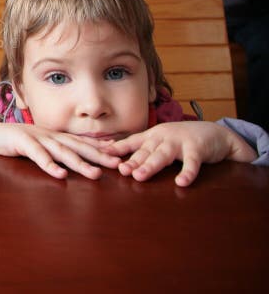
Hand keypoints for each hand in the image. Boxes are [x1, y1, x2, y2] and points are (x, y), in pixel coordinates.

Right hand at [0, 123, 121, 179]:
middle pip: (77, 146)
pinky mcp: (20, 143)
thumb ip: (54, 152)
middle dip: (98, 155)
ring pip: (61, 152)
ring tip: (95, 174)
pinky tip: (60, 175)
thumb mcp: (38, 147)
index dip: (100, 148)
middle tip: (117, 165)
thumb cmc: (14, 144)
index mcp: (53, 136)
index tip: (120, 156)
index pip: (81, 142)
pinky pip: (37, 155)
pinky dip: (49, 165)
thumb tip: (73, 162)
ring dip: (79, 163)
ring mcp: (35, 138)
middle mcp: (48, 136)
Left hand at [103, 122, 257, 185]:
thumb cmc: (183, 141)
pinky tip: (181, 182)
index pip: (132, 142)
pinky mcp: (198, 149)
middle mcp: (163, 137)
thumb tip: (121, 163)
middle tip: (121, 171)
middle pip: (145, 151)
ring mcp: (180, 142)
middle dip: (132, 161)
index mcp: (153, 136)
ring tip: (139, 176)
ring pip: (163, 155)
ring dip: (150, 165)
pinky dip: (187, 172)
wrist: (216, 133)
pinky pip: (192, 162)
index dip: (117, 148)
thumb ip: (145, 151)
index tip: (102, 153)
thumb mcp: (162, 142)